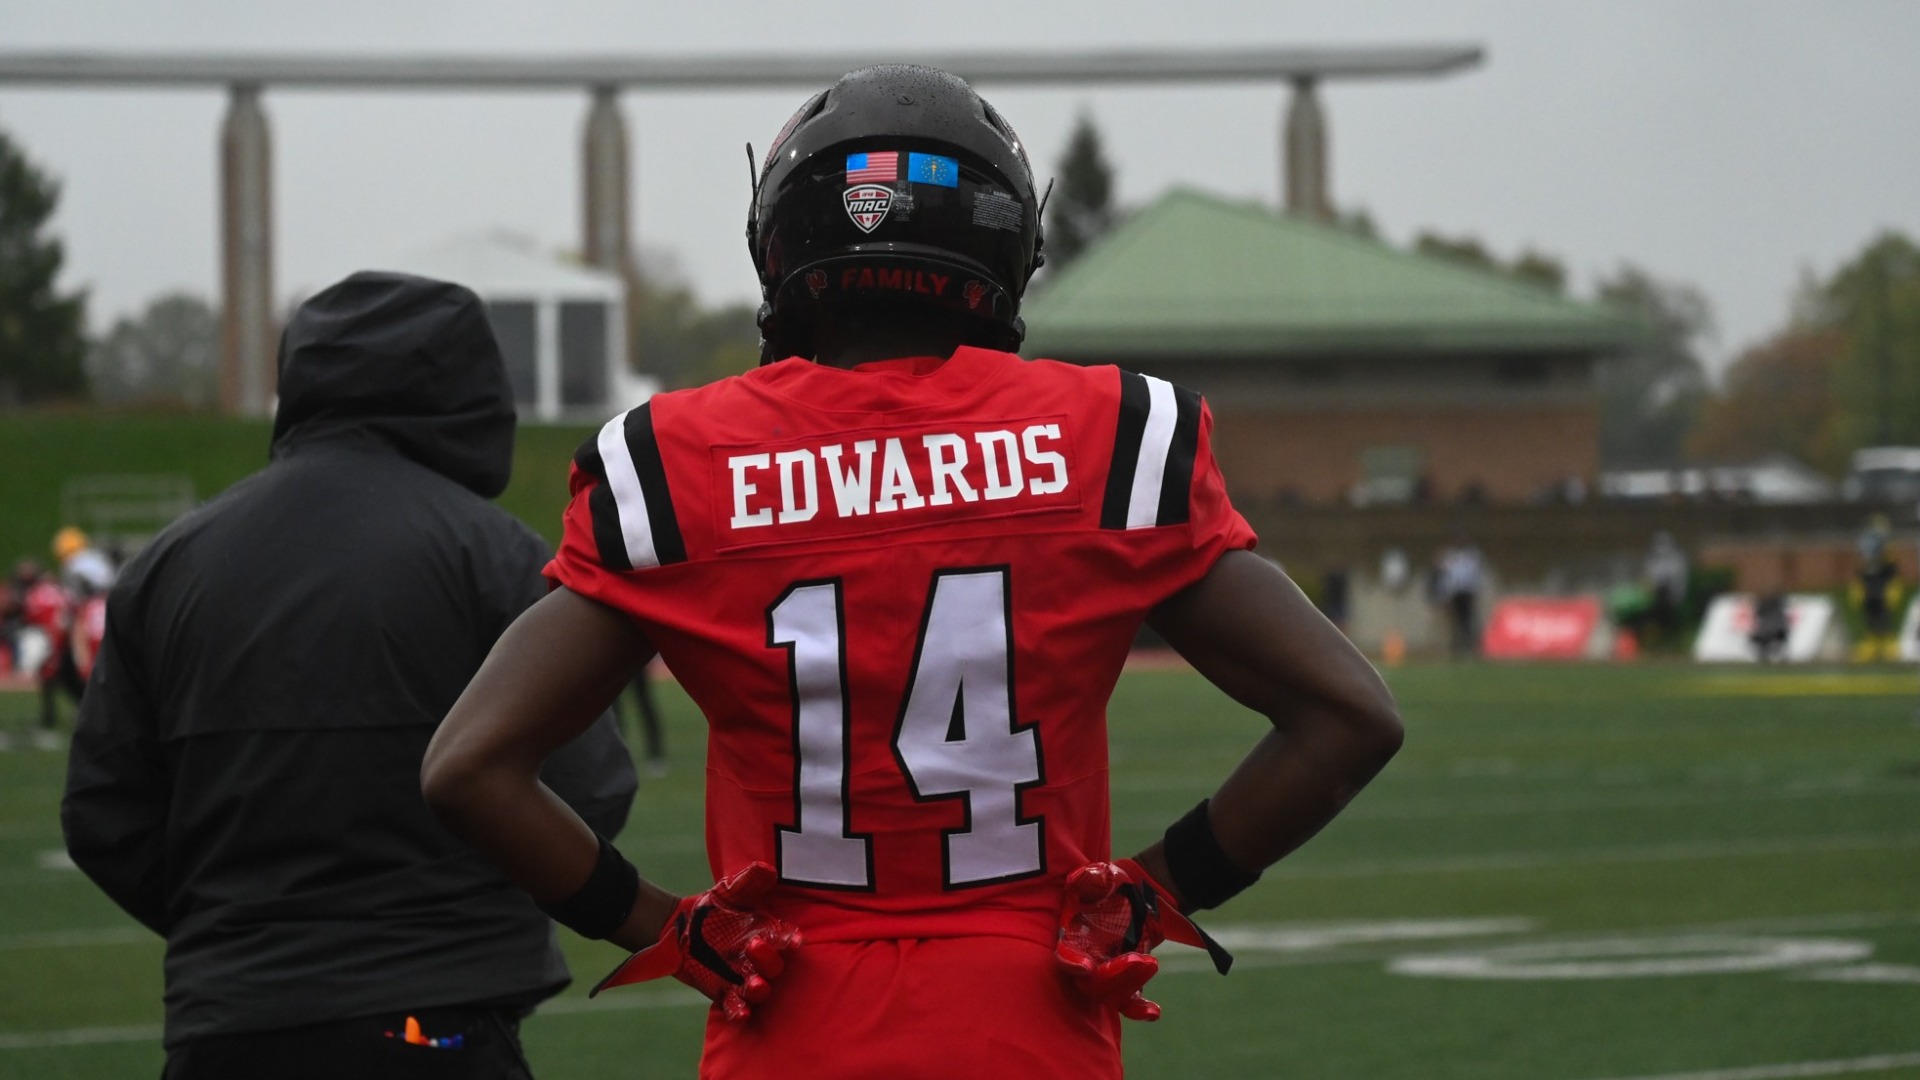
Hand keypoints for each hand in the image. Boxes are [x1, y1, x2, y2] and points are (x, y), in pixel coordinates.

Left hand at [590, 862, 801, 1020]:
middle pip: (775, 967)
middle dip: (769, 959)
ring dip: (760, 989)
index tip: (793, 940)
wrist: (679, 927)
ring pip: (760, 990)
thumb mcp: (728, 892)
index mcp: (767, 934)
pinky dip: (739, 1011)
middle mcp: (759, 959)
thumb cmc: (711, 907)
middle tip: (753, 946)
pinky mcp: (723, 993)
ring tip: (754, 985)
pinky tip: (740, 1013)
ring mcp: (742, 978)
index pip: (786, 940)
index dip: (790, 941)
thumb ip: (748, 882)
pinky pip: (736, 1006)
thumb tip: (767, 869)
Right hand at [1054, 858, 1231, 1021]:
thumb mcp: (1104, 874)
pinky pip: (1129, 1002)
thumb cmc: (1113, 883)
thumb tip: (1078, 878)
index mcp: (1073, 936)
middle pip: (1090, 983)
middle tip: (1139, 960)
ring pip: (1110, 995)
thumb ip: (1090, 876)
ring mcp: (1106, 973)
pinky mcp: (1126, 980)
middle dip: (1112, 977)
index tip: (1086, 967)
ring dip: (1130, 984)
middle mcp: (1086, 959)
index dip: (1072, 963)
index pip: (1065, 956)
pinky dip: (1140, 1010)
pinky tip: (1154, 1011)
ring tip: (1151, 962)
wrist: (1138, 893)